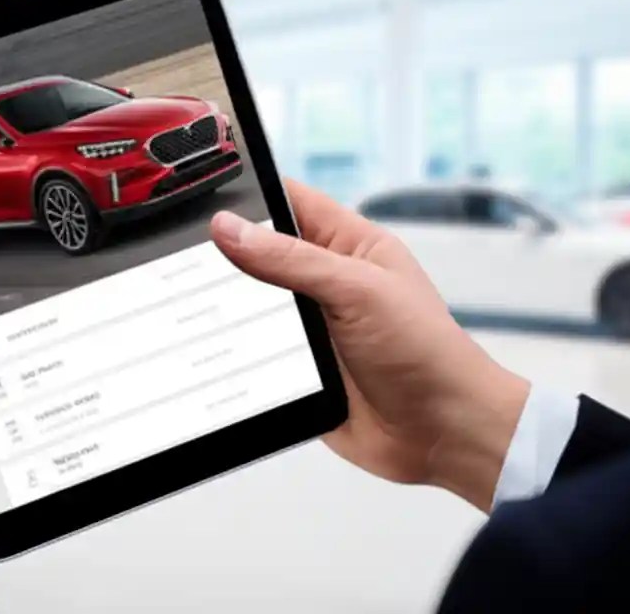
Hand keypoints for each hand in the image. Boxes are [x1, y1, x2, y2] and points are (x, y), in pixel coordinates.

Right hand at [210, 181, 529, 510]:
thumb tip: (230, 228)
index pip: (290, 202)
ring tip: (192, 304)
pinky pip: (253, 357)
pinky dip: (236, 356)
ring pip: (251, 309)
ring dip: (230, 311)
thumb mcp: (357, 290)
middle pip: (261, 256)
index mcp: (351, 246)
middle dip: (227, 257)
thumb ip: (291, 259)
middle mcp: (328, 283)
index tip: (203, 198)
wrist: (443, 433)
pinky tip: (212, 353)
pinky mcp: (299, 372)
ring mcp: (312, 329)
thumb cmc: (426, 352)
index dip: (250, 195)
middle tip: (185, 256)